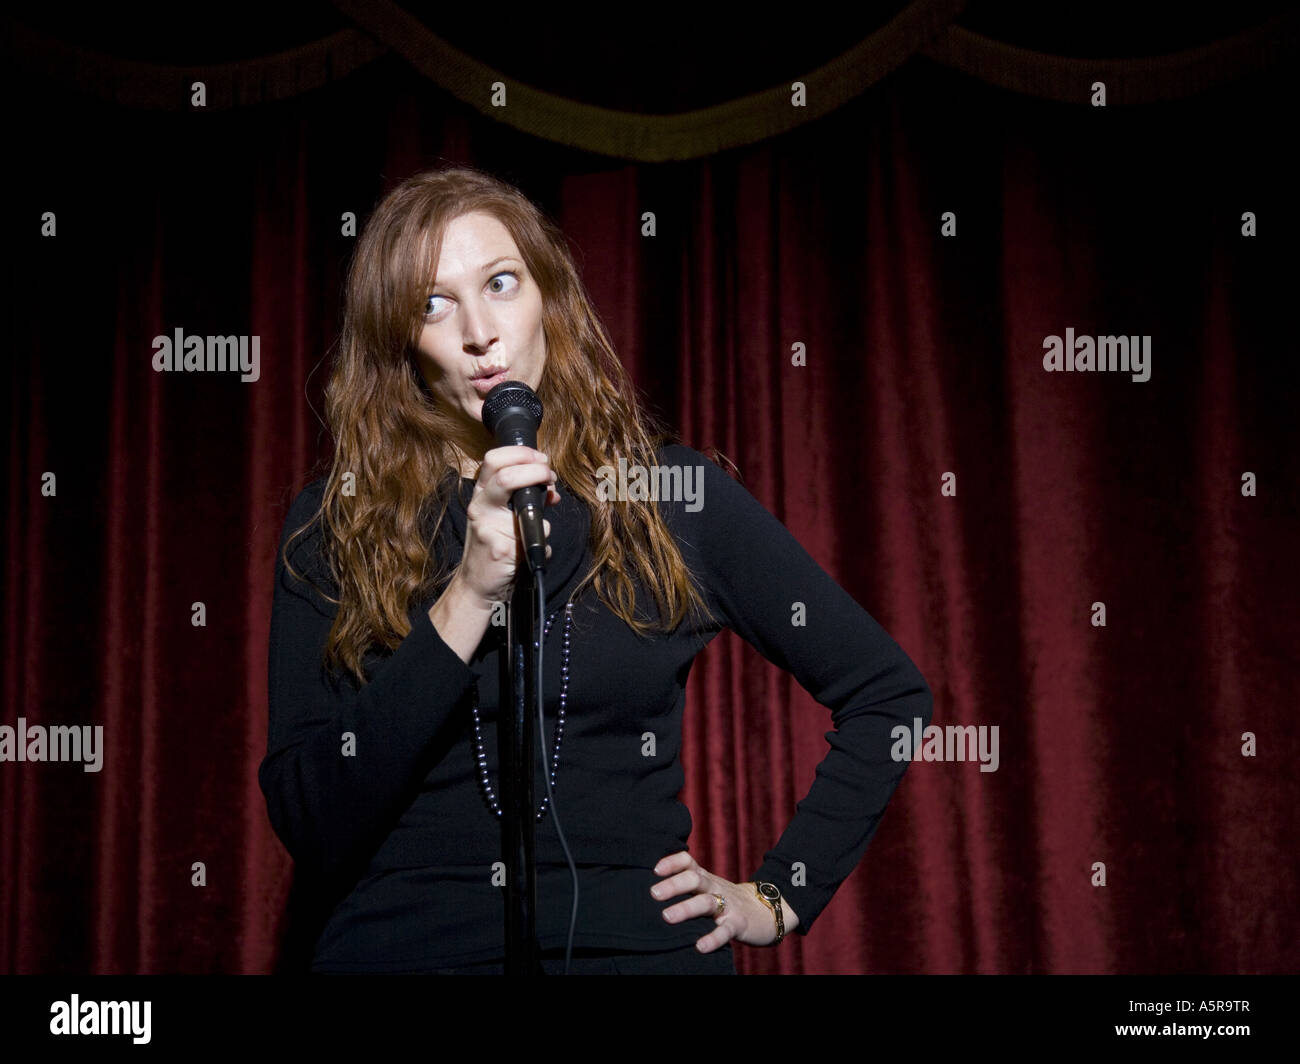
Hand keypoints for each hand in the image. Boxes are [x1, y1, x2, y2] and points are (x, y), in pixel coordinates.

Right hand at [456, 445, 559, 606]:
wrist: (478, 585)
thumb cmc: (493, 546)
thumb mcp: (504, 515)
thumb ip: (524, 497)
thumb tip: (550, 487)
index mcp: (482, 494)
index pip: (495, 459)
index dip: (522, 453)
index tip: (541, 460)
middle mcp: (481, 506)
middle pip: (506, 474)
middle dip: (536, 470)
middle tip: (549, 477)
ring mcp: (489, 528)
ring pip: (528, 506)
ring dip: (544, 514)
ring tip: (541, 525)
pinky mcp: (502, 550)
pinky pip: (537, 538)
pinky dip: (543, 544)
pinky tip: (532, 551)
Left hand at [650, 850, 799, 951]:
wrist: (765, 911)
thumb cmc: (726, 900)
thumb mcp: (708, 887)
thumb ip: (687, 885)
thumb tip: (652, 890)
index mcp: (705, 878)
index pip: (688, 862)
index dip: (672, 862)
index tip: (654, 870)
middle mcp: (715, 888)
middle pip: (695, 879)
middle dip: (674, 885)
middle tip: (654, 894)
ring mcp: (727, 905)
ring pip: (707, 902)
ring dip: (686, 908)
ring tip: (667, 917)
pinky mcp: (738, 924)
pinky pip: (725, 930)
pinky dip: (713, 938)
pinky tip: (700, 946)